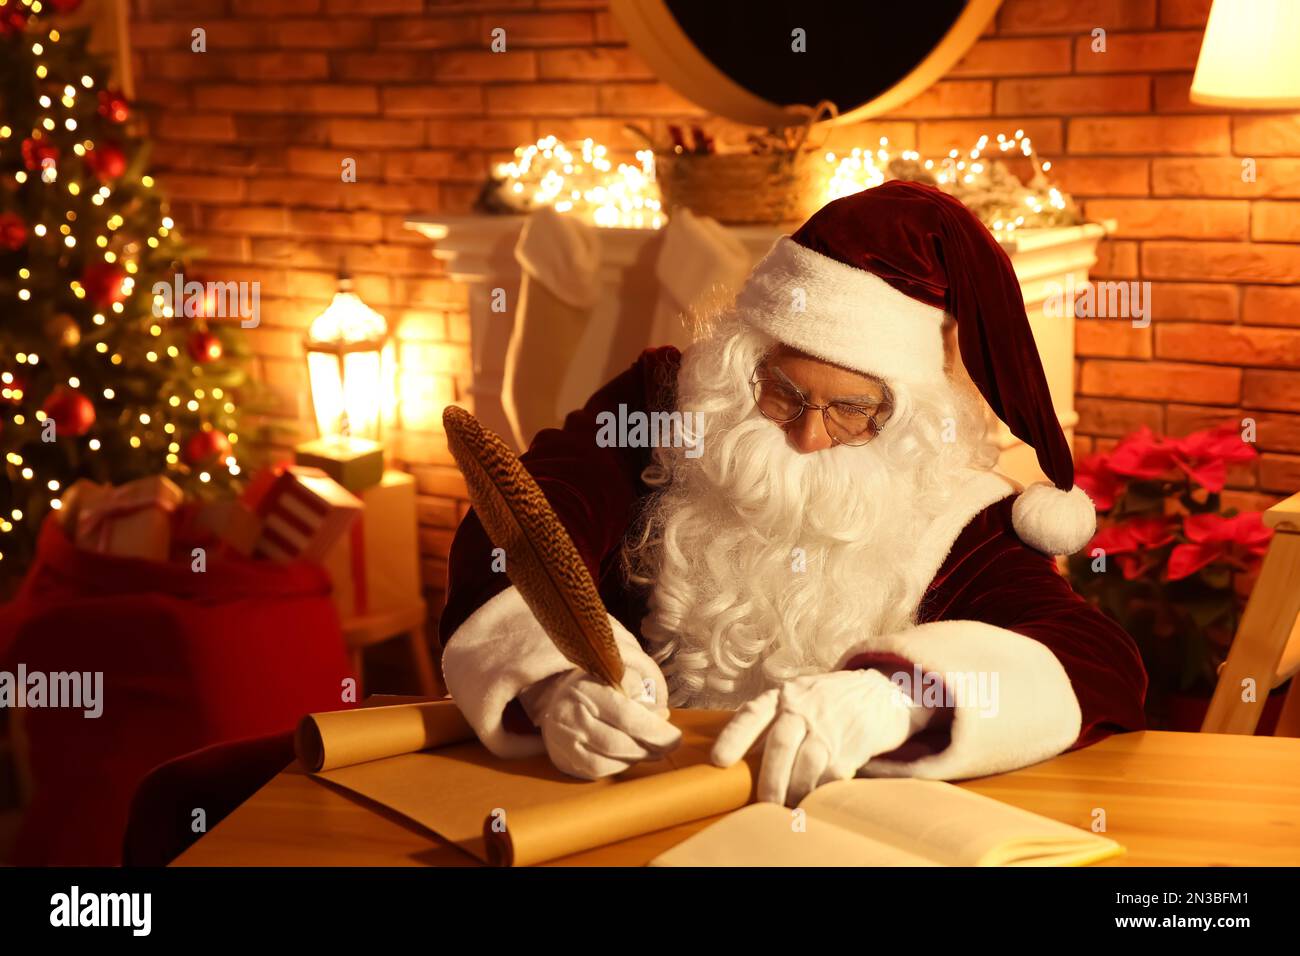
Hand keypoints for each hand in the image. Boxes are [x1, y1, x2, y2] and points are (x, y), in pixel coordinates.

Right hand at [519, 658, 681, 780]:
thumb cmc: (597, 687)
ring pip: (605, 762)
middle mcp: (569, 715)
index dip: (654, 731)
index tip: (675, 738)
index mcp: (586, 689)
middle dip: (648, 749)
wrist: (559, 698)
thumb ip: (641, 695)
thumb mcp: (618, 678)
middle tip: (668, 747)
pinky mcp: (562, 758)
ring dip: (634, 760)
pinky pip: (595, 771)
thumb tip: (662, 717)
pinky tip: (629, 757)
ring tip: (651, 751)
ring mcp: (562, 740)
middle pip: (616, 743)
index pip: (626, 716)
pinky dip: (617, 767)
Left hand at [711, 669, 927, 806]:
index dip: (734, 737)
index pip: (753, 713)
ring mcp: (828, 725)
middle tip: (764, 803)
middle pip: (780, 745)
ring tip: (789, 803)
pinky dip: (819, 790)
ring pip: (806, 764)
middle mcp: (804, 707)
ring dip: (795, 790)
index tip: (719, 760)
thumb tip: (742, 757)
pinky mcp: (851, 744)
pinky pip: (830, 775)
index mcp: (784, 695)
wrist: (882, 692)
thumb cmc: (829, 700)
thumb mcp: (799, 696)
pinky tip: (814, 794)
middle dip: (769, 780)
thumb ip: (773, 719)